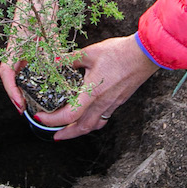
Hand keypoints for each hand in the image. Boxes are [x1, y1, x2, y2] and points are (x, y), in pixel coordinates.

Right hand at [0, 0, 57, 112]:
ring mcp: (26, 43)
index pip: (6, 72)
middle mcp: (18, 46)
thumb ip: (46, 42)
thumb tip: (53, 65)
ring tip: (40, 100)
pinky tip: (53, 80)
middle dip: (20, 93)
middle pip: (14, 75)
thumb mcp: (44, 23)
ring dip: (30, 85)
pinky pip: (37, 60)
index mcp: (15, 43)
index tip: (19, 104)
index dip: (11, 90)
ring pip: (25, 69)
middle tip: (28, 108)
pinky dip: (42, 71)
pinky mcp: (36, 40)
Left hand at [35, 35, 159, 139]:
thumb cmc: (119, 52)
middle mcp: (102, 102)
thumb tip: (55, 62)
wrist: (145, 54)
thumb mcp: (90, 52)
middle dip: (66, 134)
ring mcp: (112, 104)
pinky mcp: (119, 101)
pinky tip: (89, 116)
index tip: (41, 118)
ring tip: (70, 130)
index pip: (69, 115)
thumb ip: (71, 59)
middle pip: (82, 128)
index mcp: (92, 92)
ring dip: (79, 131)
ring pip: (94, 125)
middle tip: (54, 135)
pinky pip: (104, 118)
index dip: (53, 120)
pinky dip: (93, 122)